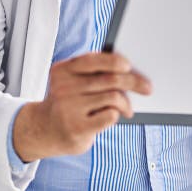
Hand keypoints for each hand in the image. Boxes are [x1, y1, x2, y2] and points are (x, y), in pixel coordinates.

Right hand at [12, 52, 151, 161]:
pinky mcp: (77, 127)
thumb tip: (129, 72)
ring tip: (127, 109)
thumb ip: (93, 74)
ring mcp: (69, 108)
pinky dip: (116, 115)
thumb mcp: (72, 82)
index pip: (92, 60)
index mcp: (62, 70)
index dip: (113, 61)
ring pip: (113, 97)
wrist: (44, 130)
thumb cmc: (69, 102)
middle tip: (147, 87)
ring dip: (126, 103)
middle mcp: (63, 87)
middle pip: (109, 79)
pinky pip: (110, 115)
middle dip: (133, 82)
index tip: (128, 65)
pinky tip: (111, 117)